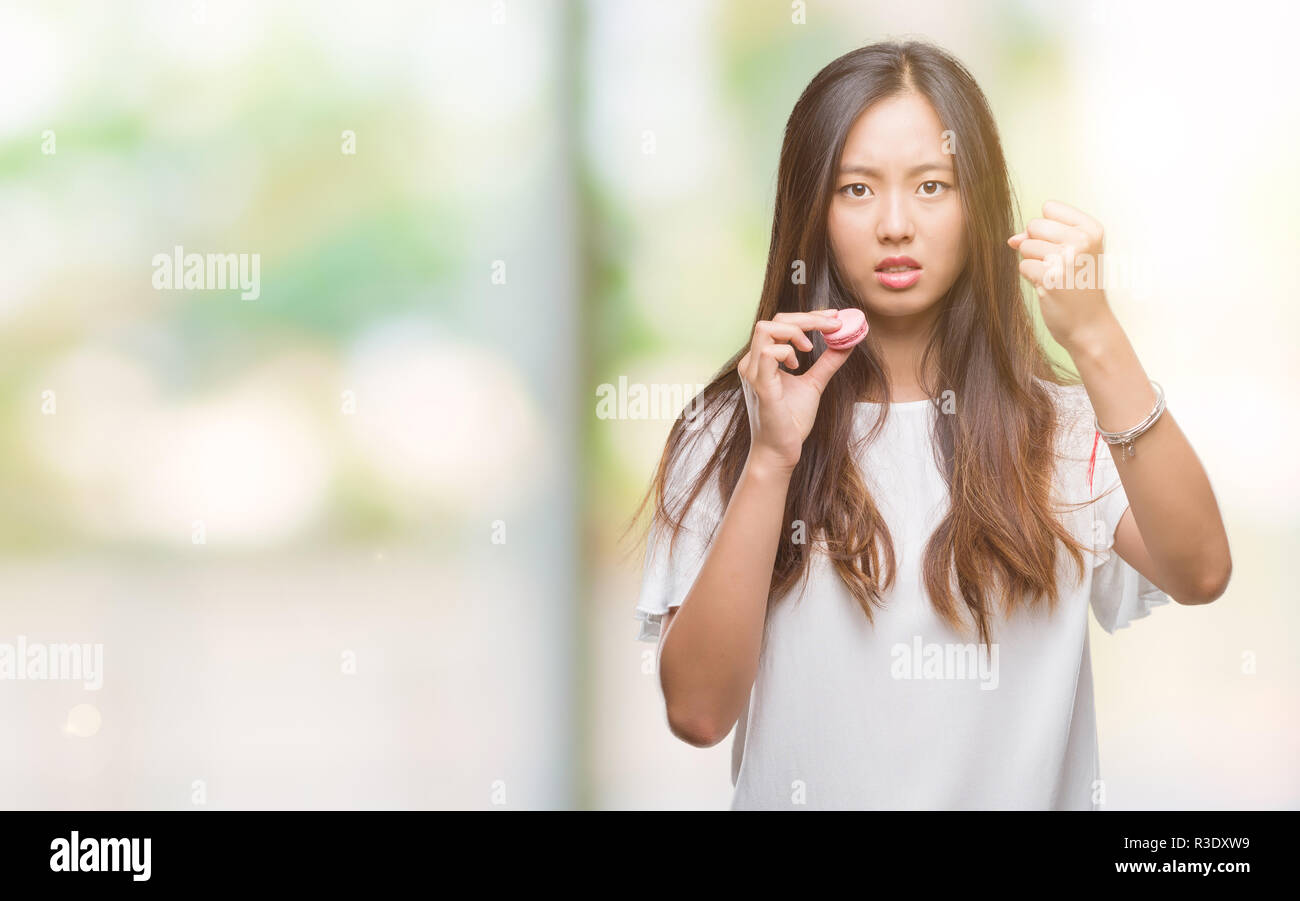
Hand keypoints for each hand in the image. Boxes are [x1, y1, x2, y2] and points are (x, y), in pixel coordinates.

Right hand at [737, 309, 857, 472]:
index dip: (808, 316)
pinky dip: (788, 351)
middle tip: (833, 325)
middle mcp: (752, 362)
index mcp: (762, 360)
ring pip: (766, 329)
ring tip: (810, 348)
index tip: (834, 318)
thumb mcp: (814, 384)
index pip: (781, 323)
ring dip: (795, 331)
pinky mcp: (760, 385)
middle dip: (807, 318)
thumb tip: (847, 342)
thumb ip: (827, 362)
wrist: (780, 450)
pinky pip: (769, 353)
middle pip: (774, 320)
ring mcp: (753, 373)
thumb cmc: (790, 421)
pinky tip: (797, 365)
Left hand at [1008, 200, 1116, 353]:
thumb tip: (1012, 238)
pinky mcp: (1050, 277)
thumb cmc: (1079, 285)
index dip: (1046, 228)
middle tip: (1057, 265)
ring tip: (1055, 276)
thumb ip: (1043, 236)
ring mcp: (1066, 258)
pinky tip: (1049, 287)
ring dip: (1034, 262)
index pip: (1050, 207)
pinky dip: (1031, 277)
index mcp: (1091, 229)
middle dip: (1036, 244)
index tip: (1063, 246)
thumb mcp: (1072, 253)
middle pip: (1034, 224)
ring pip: (1026, 245)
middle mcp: (1082, 240)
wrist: (1090, 324)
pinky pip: (1023, 265)